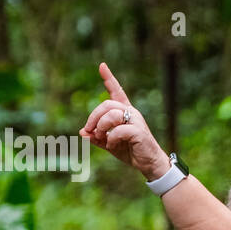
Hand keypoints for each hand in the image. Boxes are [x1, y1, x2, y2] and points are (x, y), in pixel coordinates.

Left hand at [79, 63, 169, 179]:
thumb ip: (96, 137)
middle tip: (88, 130)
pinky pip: (118, 130)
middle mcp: (131, 112)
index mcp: (125, 112)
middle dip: (93, 117)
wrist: (149, 164)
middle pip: (107, 104)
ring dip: (100, 126)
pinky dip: (110, 138)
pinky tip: (112, 145)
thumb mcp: (109, 143)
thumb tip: (81, 133)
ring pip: (111, 114)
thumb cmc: (130, 151)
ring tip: (100, 138)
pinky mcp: (138, 131)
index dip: (109, 78)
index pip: (117, 91)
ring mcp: (136, 120)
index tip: (102, 65)